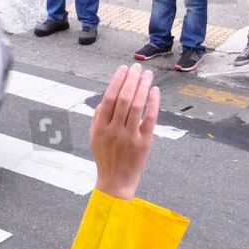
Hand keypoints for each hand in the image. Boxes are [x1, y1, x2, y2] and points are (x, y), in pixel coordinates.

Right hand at [90, 63, 159, 199]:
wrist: (116, 180)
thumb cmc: (105, 156)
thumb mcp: (94, 137)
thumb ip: (98, 117)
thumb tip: (106, 97)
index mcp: (99, 127)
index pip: (109, 98)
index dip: (117, 81)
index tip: (124, 68)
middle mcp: (114, 130)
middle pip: (123, 98)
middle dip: (131, 80)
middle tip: (137, 67)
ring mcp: (129, 136)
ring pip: (136, 106)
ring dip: (143, 87)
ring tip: (147, 74)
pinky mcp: (144, 142)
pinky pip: (149, 119)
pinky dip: (153, 103)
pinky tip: (154, 91)